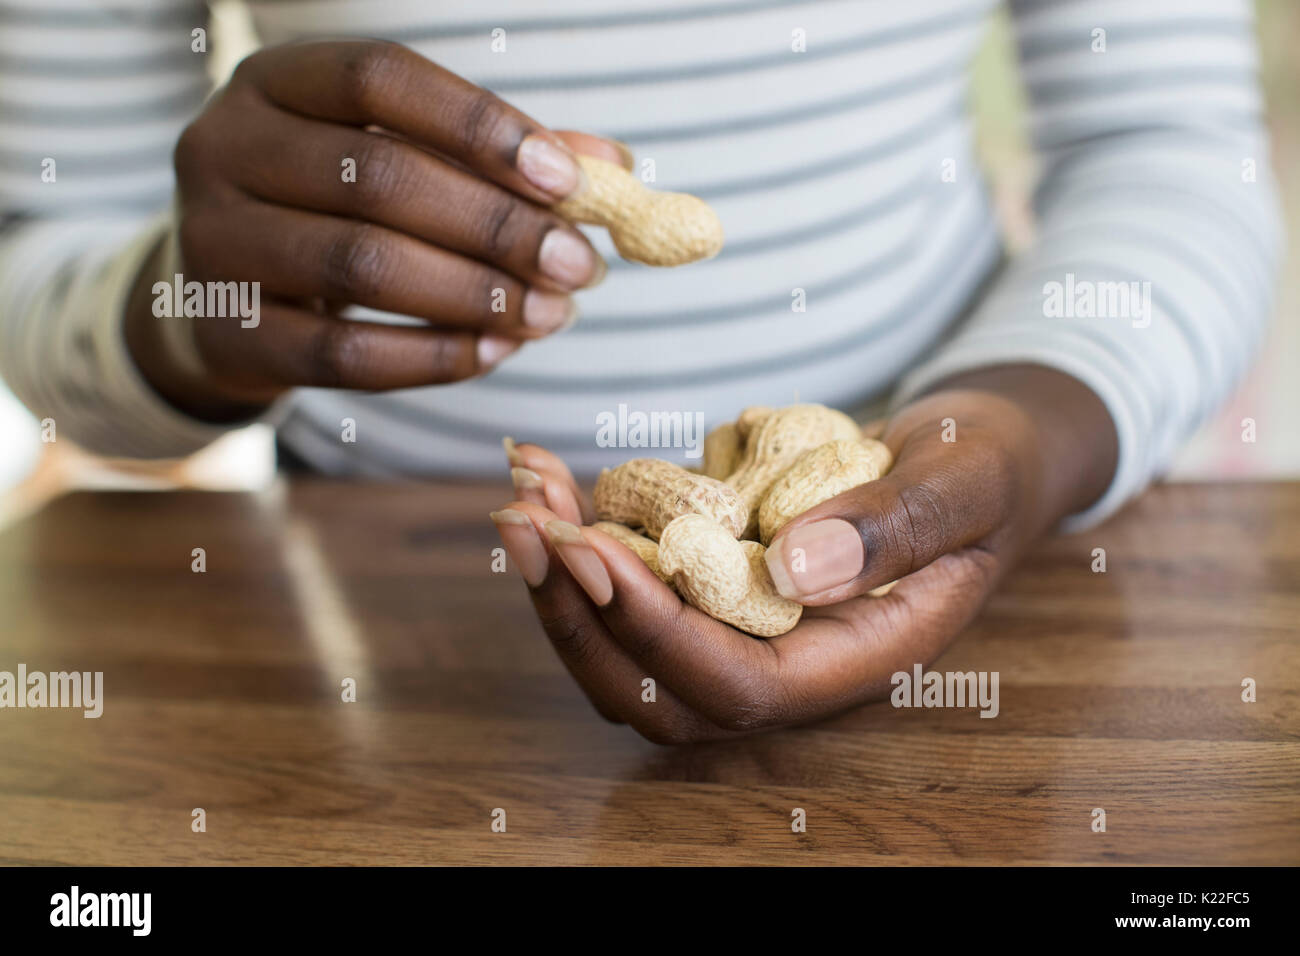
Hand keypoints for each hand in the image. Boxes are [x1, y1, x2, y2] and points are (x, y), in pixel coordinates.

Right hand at [127, 40, 621, 420]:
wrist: (219, 300)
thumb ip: (495, 158)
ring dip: (476, 296)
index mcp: (274, 81)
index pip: (381, 79)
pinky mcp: (227, 335)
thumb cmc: (331, 210)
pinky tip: (495, 351)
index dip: (480, 125)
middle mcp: (225, 148)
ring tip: (551, 314)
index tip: (569, 181)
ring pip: (362, 265)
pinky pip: (344, 354)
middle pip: (379, 178)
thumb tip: (613, 166)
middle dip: (499, 227)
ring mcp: (213, 243)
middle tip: (581, 267)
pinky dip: (434, 356)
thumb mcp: (396, 160)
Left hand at [492, 365, 1116, 741]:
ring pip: (627, 650)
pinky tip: (554, 478)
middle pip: (657, 689)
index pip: (739, 685)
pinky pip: (633, 590)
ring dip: (561, 579)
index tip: (593, 552)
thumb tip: (794, 568)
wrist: (971, 452)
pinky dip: (581, 541)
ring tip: (525, 490)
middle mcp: (789, 662)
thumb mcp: (966, 484)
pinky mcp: (715, 585)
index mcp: (855, 659)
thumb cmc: (983, 468)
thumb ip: (897, 530)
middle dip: (578, 613)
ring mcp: (745, 628)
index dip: (656, 632)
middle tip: (524, 522)